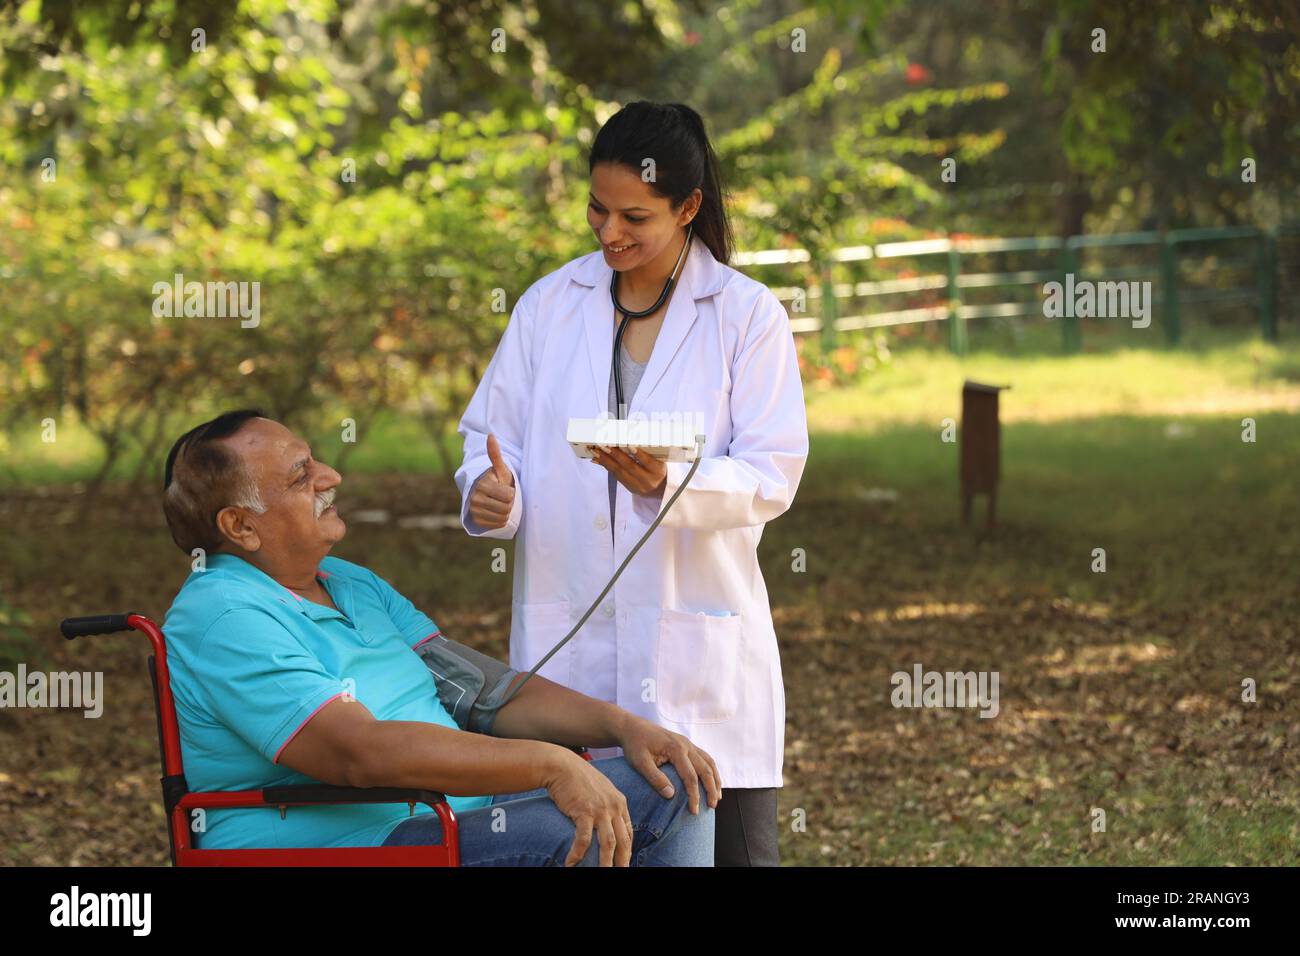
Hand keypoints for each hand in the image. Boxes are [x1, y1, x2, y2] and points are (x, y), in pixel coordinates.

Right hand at [468, 433, 515, 529]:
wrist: (488, 493)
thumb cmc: (498, 480)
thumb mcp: (500, 469)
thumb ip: (495, 454)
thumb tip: (490, 435)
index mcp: (482, 484)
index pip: (508, 496)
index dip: (511, 493)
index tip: (506, 488)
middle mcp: (475, 498)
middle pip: (506, 508)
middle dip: (509, 503)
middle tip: (504, 497)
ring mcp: (474, 511)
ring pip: (502, 518)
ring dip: (506, 512)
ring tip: (501, 504)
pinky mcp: (476, 521)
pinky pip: (497, 525)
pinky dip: (500, 520)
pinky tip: (497, 512)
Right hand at [541, 747, 634, 866]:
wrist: (562, 765)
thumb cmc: (578, 778)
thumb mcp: (601, 789)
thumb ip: (608, 804)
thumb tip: (608, 822)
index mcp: (619, 802)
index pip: (628, 831)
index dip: (627, 849)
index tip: (624, 861)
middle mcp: (613, 807)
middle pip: (623, 841)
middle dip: (622, 861)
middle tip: (620, 873)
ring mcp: (600, 810)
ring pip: (608, 844)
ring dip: (605, 863)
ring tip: (603, 874)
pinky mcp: (583, 811)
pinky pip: (584, 839)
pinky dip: (577, 854)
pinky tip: (571, 863)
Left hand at [591, 444, 666, 498]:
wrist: (662, 489)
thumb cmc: (659, 468)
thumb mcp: (659, 459)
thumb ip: (647, 451)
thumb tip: (628, 437)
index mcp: (658, 470)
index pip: (648, 462)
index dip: (638, 454)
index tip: (628, 445)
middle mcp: (649, 480)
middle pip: (630, 467)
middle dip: (615, 455)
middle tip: (603, 445)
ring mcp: (638, 486)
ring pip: (620, 472)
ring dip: (606, 460)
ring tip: (595, 451)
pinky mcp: (630, 488)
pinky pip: (616, 476)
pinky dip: (606, 466)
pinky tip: (597, 459)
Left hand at [614, 713, 721, 814]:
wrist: (633, 727)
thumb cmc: (635, 745)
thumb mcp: (640, 762)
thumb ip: (655, 778)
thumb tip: (672, 795)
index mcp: (676, 749)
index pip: (690, 777)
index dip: (694, 796)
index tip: (694, 811)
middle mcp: (686, 745)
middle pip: (706, 769)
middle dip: (711, 789)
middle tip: (712, 807)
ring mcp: (688, 743)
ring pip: (709, 762)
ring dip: (715, 779)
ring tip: (717, 796)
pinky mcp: (686, 744)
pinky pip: (704, 757)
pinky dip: (711, 770)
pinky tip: (711, 781)